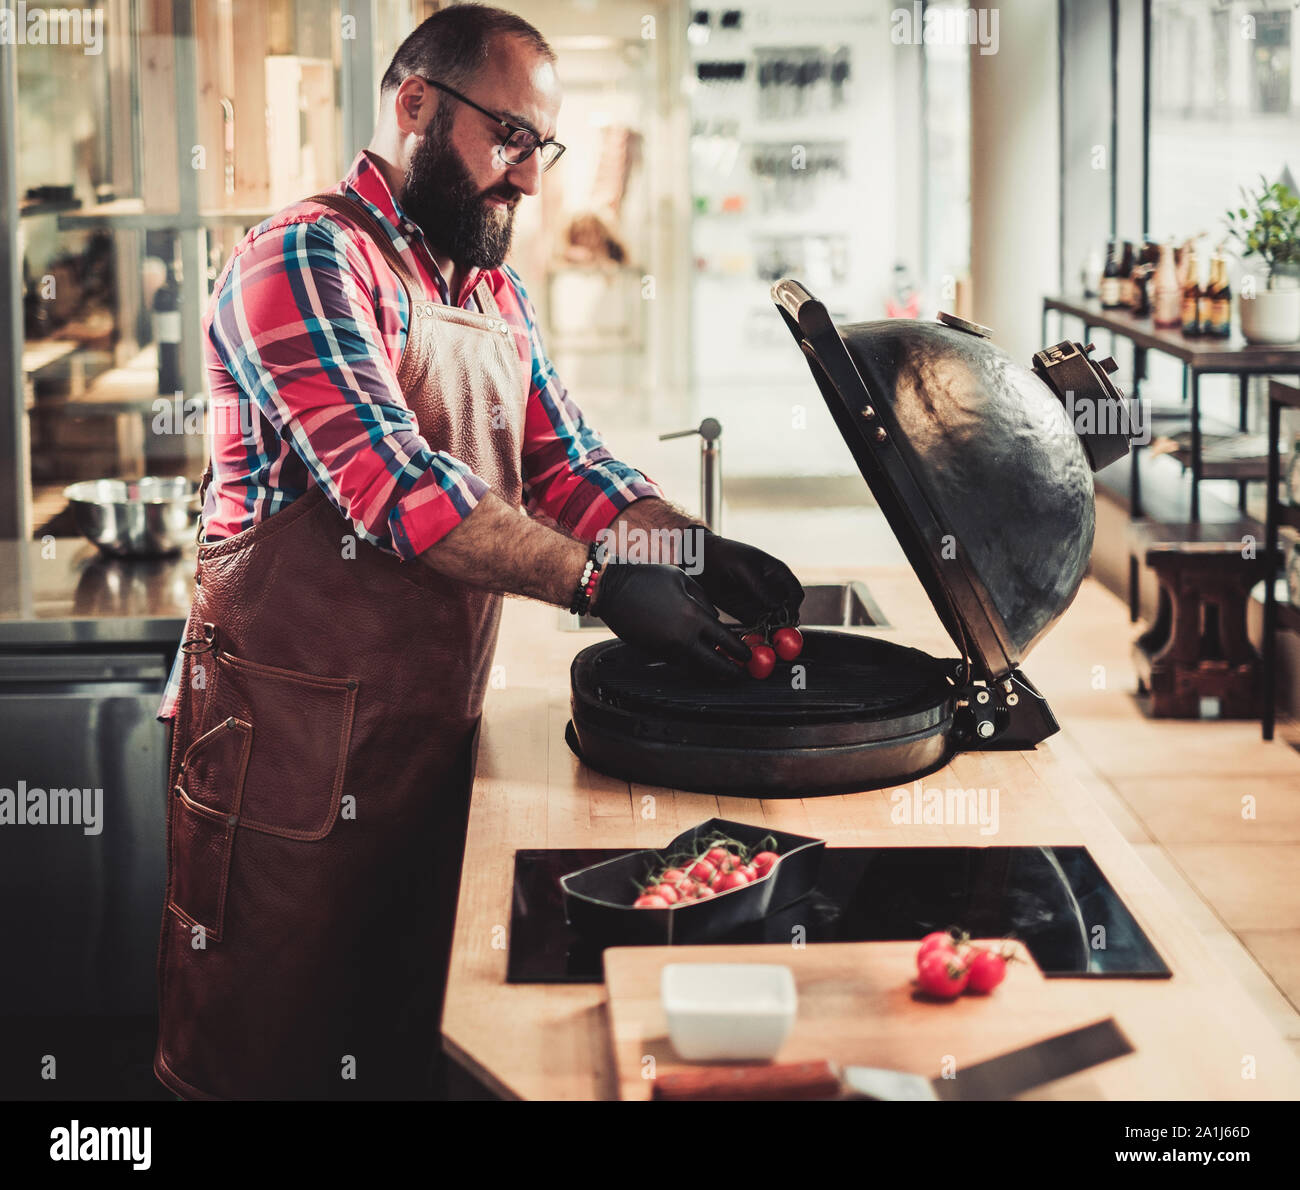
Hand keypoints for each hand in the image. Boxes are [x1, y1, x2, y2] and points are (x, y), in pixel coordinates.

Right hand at [592, 561, 750, 679]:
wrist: (611, 589)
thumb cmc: (647, 577)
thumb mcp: (682, 579)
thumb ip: (703, 599)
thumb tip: (714, 617)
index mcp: (693, 616)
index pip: (725, 640)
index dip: (740, 651)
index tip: (748, 657)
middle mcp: (682, 637)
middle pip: (713, 664)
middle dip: (730, 672)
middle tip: (740, 675)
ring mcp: (667, 648)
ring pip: (695, 668)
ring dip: (710, 672)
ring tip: (722, 673)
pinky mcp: (654, 652)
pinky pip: (679, 662)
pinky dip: (691, 665)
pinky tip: (698, 663)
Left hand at [689, 532, 803, 624]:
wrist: (701, 559)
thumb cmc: (725, 555)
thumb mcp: (744, 567)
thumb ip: (760, 587)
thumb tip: (777, 607)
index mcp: (778, 574)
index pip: (795, 594)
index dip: (793, 606)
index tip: (784, 616)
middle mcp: (771, 590)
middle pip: (786, 612)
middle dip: (783, 623)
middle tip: (774, 631)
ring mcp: (758, 602)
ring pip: (772, 622)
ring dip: (770, 630)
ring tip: (762, 635)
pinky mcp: (744, 612)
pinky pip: (755, 626)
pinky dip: (755, 632)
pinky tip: (750, 635)